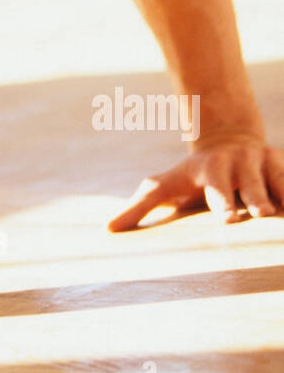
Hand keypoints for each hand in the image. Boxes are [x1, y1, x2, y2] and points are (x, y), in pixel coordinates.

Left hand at [108, 138, 283, 230]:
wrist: (227, 141)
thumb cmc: (191, 178)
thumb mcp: (165, 186)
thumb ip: (139, 207)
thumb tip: (107, 230)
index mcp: (209, 169)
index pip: (216, 187)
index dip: (222, 201)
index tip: (230, 220)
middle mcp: (239, 163)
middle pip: (250, 182)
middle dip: (257, 196)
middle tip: (262, 214)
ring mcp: (263, 161)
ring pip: (278, 177)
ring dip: (282, 192)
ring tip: (283, 212)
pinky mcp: (282, 163)